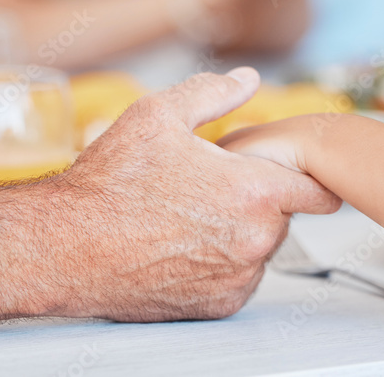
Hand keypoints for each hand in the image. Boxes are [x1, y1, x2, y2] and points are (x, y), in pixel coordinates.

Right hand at [36, 69, 340, 321]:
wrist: (66, 247)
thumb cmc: (109, 184)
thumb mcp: (157, 115)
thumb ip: (212, 93)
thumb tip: (247, 79)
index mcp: (253, 192)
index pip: (318, 190)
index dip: (310, 177)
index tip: (302, 174)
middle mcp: (254, 241)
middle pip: (283, 216)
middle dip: (258, 199)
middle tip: (212, 187)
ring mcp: (237, 277)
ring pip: (259, 248)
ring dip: (240, 232)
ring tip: (189, 216)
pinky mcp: (218, 305)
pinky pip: (238, 277)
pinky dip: (221, 263)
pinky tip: (182, 244)